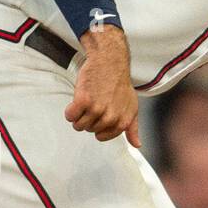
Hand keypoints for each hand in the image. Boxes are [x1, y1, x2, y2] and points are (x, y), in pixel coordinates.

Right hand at [69, 26, 139, 145]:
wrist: (111, 63)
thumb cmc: (120, 85)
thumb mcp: (131, 107)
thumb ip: (132, 128)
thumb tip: (137, 145)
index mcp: (122, 121)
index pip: (101, 137)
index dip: (98, 126)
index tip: (101, 113)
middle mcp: (110, 117)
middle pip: (88, 130)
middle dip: (88, 118)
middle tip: (95, 102)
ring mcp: (97, 109)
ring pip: (78, 125)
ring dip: (79, 114)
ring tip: (87, 100)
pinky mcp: (83, 100)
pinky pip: (70, 116)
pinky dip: (70, 110)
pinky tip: (78, 99)